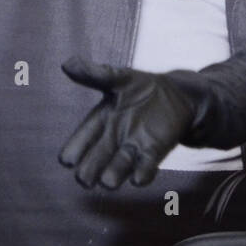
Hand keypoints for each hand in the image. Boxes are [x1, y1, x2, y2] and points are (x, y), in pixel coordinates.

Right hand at [59, 58, 193, 188]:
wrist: (177, 96)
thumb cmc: (142, 88)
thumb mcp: (120, 78)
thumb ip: (96, 74)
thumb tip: (67, 63)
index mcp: (100, 122)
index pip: (81, 140)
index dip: (75, 150)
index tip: (67, 160)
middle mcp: (112, 140)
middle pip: (96, 159)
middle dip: (90, 169)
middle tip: (84, 179)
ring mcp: (133, 149)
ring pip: (118, 167)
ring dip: (114, 175)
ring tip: (108, 182)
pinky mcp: (154, 153)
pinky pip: (146, 166)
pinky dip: (142, 173)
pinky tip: (139, 179)